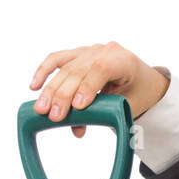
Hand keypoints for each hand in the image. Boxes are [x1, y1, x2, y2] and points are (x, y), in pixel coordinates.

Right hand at [29, 41, 168, 136]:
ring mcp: (90, 50)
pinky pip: (57, 59)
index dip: (88, 87)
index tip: (77, 107)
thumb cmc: (138, 94)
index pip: (102, 69)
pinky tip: (34, 86)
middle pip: (79, 70)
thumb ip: (104, 114)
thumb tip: (76, 129)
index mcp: (124, 61)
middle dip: (64, 95)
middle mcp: (106, 51)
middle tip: (53, 116)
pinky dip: (44, 72)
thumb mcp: (127, 106)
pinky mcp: (78, 53)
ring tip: (41, 109)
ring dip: (51, 89)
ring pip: (66, 67)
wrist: (143, 80)